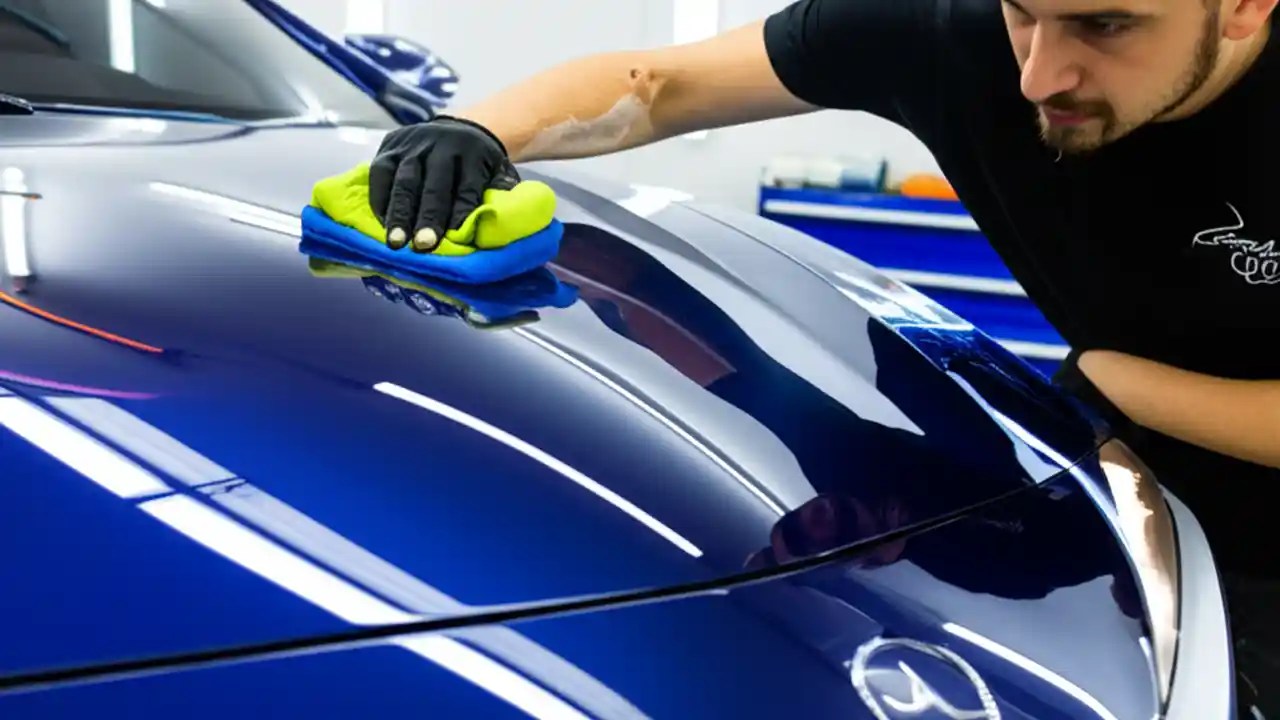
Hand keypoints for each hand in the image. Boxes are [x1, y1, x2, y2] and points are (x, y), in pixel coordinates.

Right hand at [368, 115, 519, 252]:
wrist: (457, 129)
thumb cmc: (479, 163)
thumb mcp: (498, 171)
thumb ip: (501, 192)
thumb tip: (502, 221)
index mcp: (472, 153)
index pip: (466, 186)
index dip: (460, 212)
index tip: (455, 237)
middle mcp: (441, 144)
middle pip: (433, 183)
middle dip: (427, 216)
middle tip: (422, 246)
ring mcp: (413, 144)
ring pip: (404, 179)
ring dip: (399, 213)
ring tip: (395, 242)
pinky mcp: (390, 146)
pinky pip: (380, 173)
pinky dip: (380, 199)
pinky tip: (382, 223)